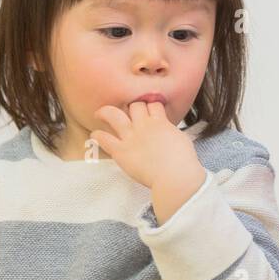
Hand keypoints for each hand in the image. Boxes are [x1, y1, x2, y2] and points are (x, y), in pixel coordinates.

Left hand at [90, 102, 206, 223]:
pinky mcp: (120, 151)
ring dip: (105, 112)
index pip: (153, 104)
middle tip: (127, 112)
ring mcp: (131, 137)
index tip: (147, 108)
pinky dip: (97, 135)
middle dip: (132, 107)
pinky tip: (95, 136)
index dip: (150, 104)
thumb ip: (170, 131)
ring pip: (113, 114)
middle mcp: (144, 125)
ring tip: (100, 114)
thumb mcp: (181, 139)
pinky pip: (103, 138)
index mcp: (161, 122)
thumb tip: (167, 131)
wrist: (175, 175)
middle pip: (134, 105)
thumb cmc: (183, 161)